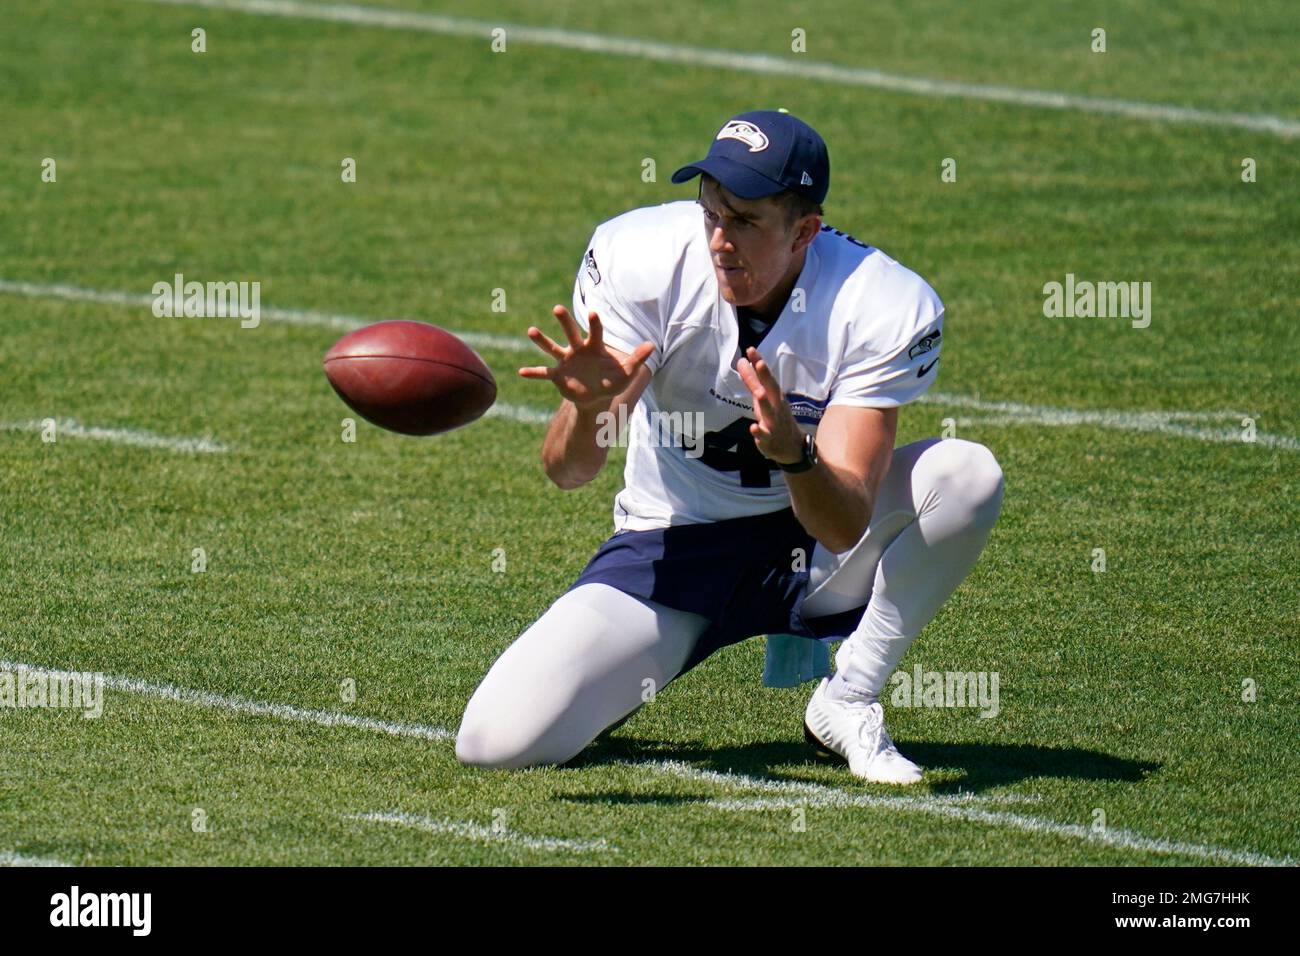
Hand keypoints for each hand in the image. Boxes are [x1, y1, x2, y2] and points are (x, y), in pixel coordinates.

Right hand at [518, 306, 654, 410]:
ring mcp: (566, 362)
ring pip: (552, 348)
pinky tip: (521, 372)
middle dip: (565, 321)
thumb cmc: (613, 380)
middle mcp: (578, 350)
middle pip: (570, 333)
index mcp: (594, 346)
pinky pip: (544, 373)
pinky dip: (534, 373)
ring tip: (531, 331)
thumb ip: (637, 358)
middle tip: (557, 308)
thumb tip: (652, 345)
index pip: (595, 332)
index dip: (594, 323)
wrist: (597, 396)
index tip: (593, 313)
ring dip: (542, 341)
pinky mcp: (558, 375)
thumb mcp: (627, 372)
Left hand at [736, 346, 803, 464]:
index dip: (759, 364)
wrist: (792, 447)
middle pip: (771, 390)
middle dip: (766, 377)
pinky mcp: (769, 439)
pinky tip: (753, 428)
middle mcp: (776, 407)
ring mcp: (774, 423)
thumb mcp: (764, 397)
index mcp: (774, 396)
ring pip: (769, 411)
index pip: (766, 377)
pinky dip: (759, 432)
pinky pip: (764, 435)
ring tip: (758, 393)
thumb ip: (753, 380)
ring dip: (764, 402)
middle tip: (760, 363)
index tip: (751, 350)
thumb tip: (743, 361)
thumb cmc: (775, 418)